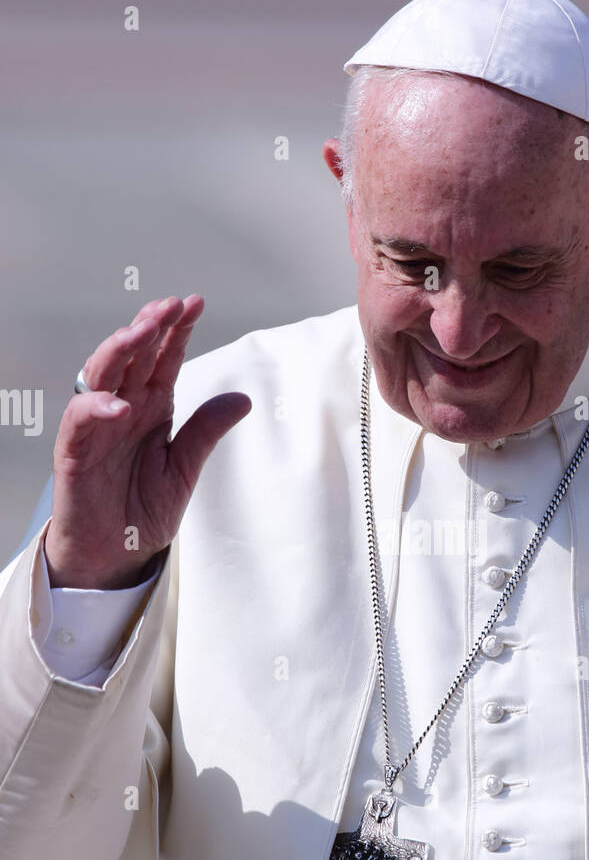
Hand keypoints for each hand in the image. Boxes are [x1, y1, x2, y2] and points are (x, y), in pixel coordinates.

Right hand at [44, 295, 250, 588]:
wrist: (114, 557)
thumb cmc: (142, 512)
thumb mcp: (185, 469)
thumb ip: (206, 432)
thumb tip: (243, 399)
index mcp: (150, 408)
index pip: (163, 359)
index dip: (176, 331)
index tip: (195, 303)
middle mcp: (122, 409)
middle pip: (133, 356)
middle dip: (150, 327)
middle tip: (170, 305)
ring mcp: (96, 427)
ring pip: (102, 375)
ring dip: (120, 350)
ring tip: (141, 331)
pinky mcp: (75, 452)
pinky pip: (81, 420)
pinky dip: (98, 408)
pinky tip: (122, 405)